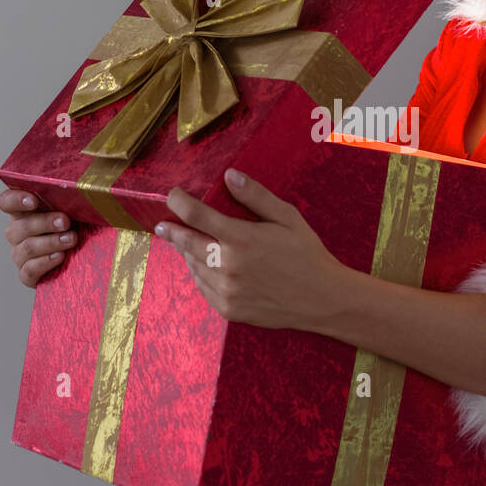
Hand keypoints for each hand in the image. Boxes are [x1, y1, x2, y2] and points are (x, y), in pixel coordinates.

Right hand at [0, 189, 77, 287]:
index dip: (15, 199)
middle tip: (65, 222)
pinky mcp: (27, 275)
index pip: (7, 202)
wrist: (81, 261)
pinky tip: (60, 256)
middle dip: (45, 223)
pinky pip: (29, 270)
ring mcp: (20, 255)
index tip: (34, 200)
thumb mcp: (74, 210)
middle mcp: (17, 233)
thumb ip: (72, 198)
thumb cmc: (76, 229)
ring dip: (51, 242)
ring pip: (27, 248)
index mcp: (24, 212)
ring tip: (71, 239)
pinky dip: (45, 262)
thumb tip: (89, 184)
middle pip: (20, 226)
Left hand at [156, 169, 347, 330]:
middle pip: (187, 244)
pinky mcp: (229, 309)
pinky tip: (203, 268)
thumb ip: (256, 197)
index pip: (197, 215)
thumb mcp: (287, 218)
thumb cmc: (307, 254)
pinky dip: (200, 275)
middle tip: (163, 226)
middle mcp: (229, 266)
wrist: (322, 299)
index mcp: (242, 239)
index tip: (173, 196)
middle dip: (173, 232)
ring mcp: (227, 291)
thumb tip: (229, 176)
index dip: (179, 203)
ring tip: (187, 245)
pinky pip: (204, 289)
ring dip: (187, 254)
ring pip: (194, 267)